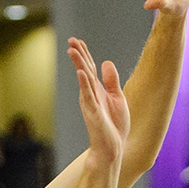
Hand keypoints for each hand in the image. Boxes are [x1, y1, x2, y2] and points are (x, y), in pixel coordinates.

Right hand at [69, 37, 126, 164]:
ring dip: (79, 64)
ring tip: (72, 50)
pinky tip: (81, 72)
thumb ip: (112, 81)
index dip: (84, 54)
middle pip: (84, 69)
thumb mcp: (117, 98)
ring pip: (84, 79)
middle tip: (71, 40)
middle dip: (78, 54)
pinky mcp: (92, 112)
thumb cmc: (115, 126)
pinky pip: (87, 95)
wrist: (113, 147)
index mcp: (98, 90)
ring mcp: (90, 102)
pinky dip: (84, 83)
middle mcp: (91, 94)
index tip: (77, 40)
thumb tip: (106, 62)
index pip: (89, 68)